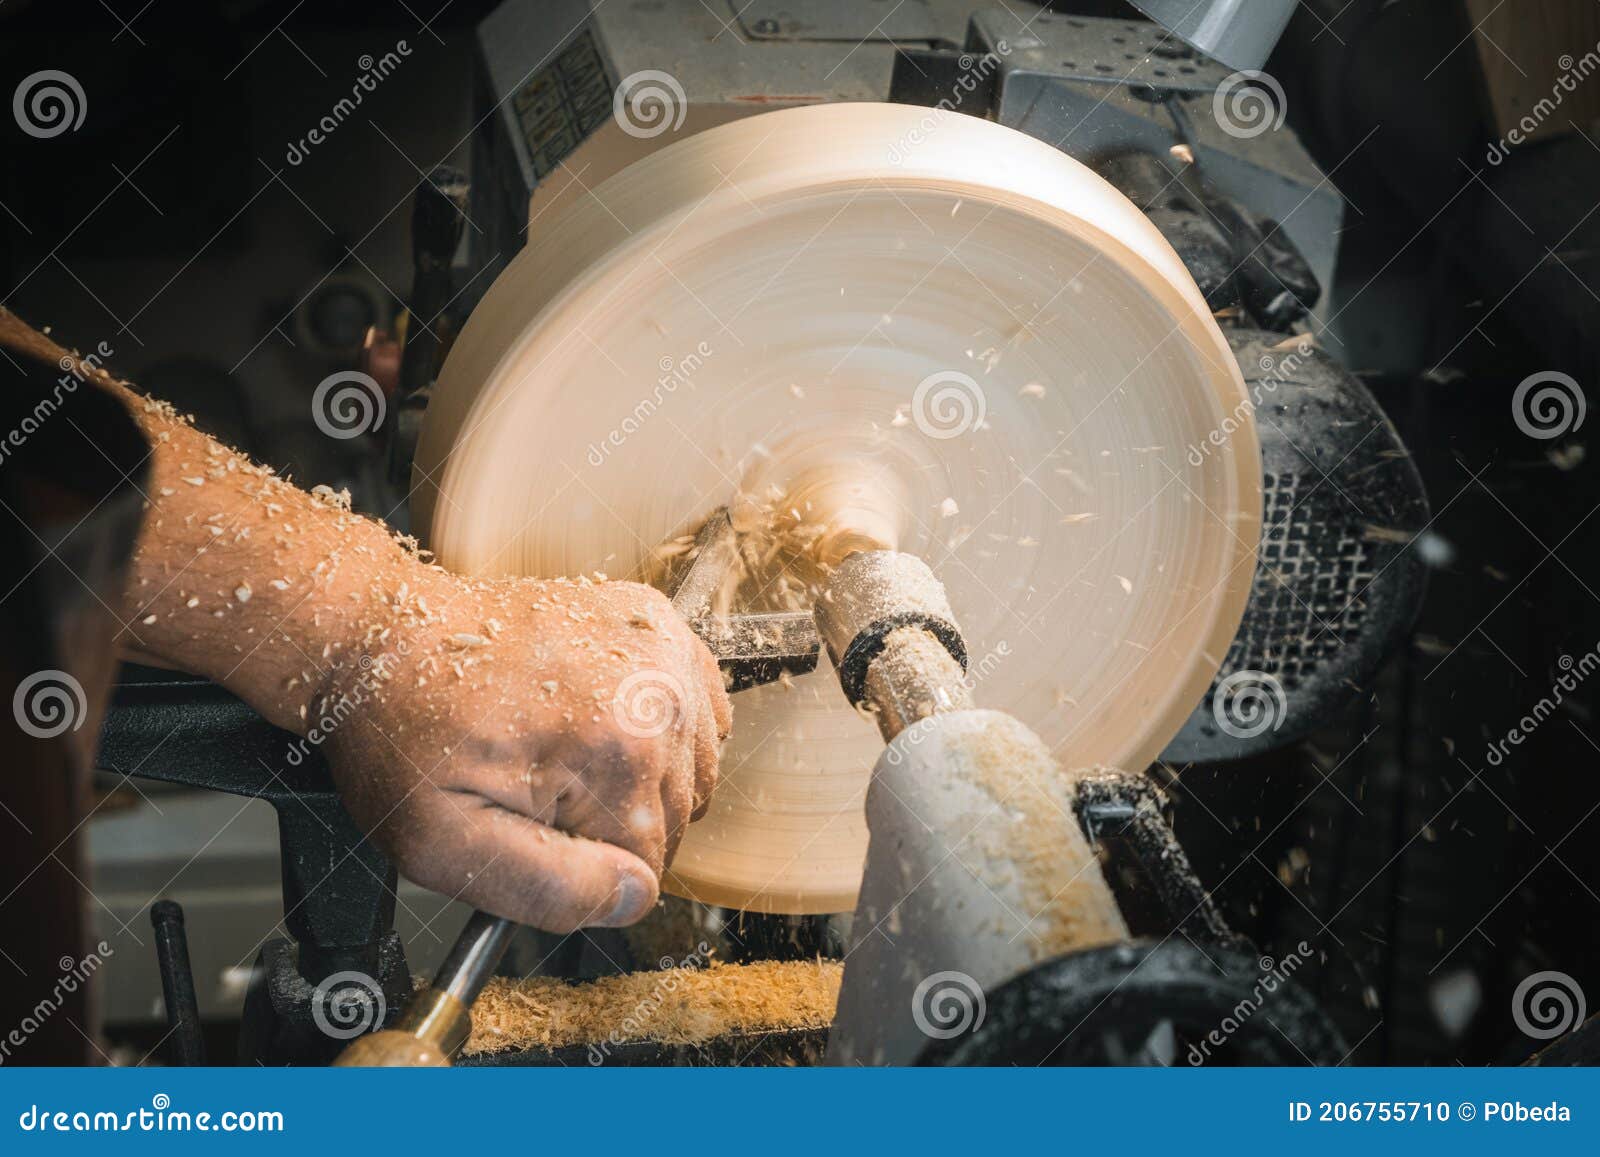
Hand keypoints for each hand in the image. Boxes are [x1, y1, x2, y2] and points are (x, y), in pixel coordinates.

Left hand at [319, 570, 730, 931]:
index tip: (528, 833)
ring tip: (561, 755)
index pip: (646, 869)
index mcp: (619, 753)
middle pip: (675, 817)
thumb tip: (633, 898)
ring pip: (691, 769)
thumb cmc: (405, 737)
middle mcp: (657, 696)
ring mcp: (661, 651)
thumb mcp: (447, 846)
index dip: (583, 870)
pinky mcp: (655, 623)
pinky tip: (600, 725)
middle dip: (608, 824)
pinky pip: (697, 710)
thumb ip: (548, 889)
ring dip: (640, 781)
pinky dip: (661, 732)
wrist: (384, 639)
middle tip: (531, 791)